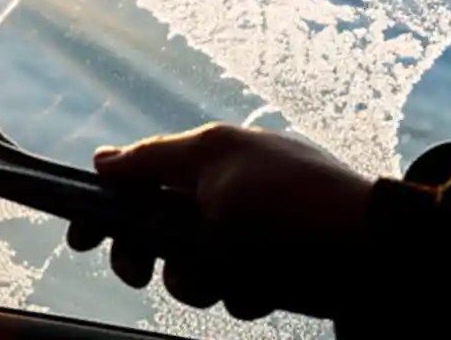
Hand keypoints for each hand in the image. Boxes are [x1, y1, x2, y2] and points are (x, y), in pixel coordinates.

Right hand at [66, 123, 372, 319]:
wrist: (370, 249)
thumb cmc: (290, 197)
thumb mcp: (215, 160)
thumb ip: (155, 159)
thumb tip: (103, 159)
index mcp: (210, 159)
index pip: (139, 179)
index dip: (105, 208)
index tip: (80, 238)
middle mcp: (224, 194)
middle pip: (155, 230)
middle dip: (144, 254)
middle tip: (141, 271)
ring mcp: (247, 236)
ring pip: (188, 268)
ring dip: (196, 278)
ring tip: (224, 275)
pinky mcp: (269, 272)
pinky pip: (230, 290)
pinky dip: (239, 292)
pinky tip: (260, 288)